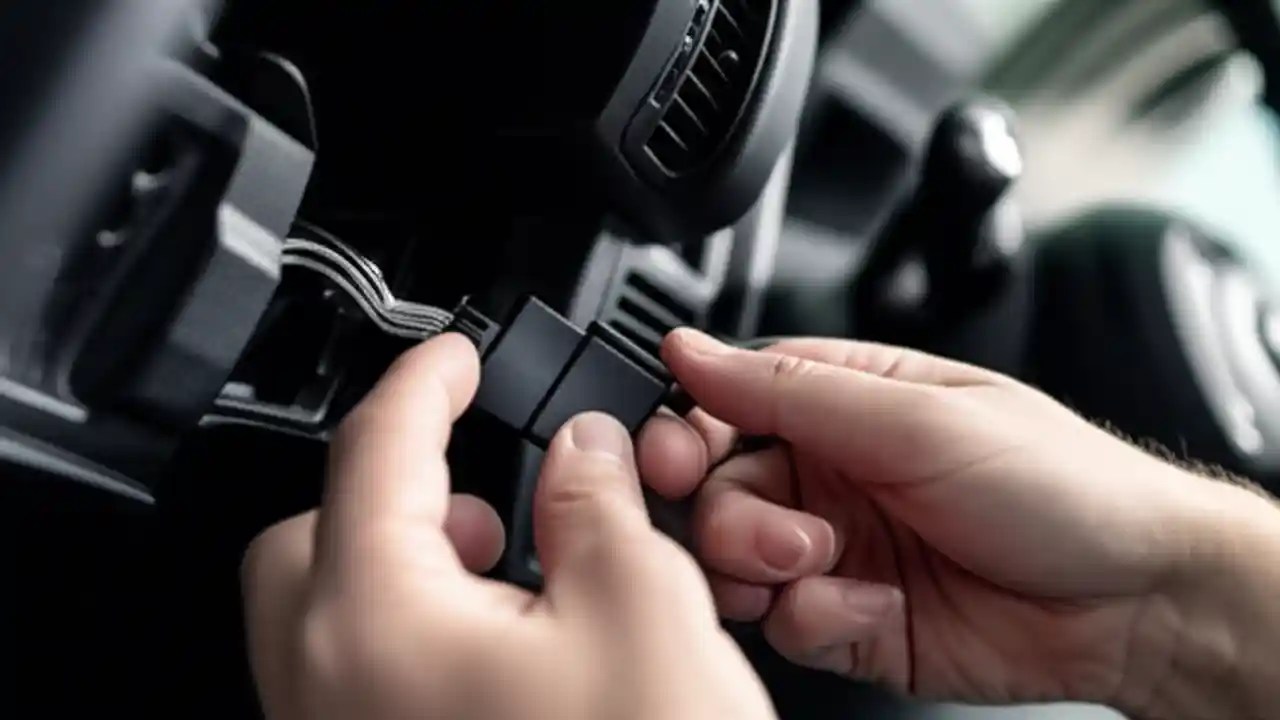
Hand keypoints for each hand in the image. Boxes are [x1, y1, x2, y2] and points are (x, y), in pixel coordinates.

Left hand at [242, 334, 774, 719]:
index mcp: (377, 625)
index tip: (456, 359)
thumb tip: (582, 452)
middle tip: (480, 488)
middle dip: (392, 491)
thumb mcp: (644, 612)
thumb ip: (599, 505)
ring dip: (407, 566)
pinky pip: (360, 679)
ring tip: (508, 576)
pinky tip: (507, 655)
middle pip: (311, 540)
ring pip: (331, 615)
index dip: (424, 381)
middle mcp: (327, 693)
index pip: (373, 451)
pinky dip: (416, 635)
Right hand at [639, 330, 1279, 715]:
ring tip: (826, 568)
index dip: (684, 430)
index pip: (723, 402)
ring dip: (765, 571)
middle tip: (788, 532)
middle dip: (731, 517)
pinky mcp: (849, 619)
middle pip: (715, 489)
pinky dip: (817, 621)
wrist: (1135, 601)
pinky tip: (875, 607)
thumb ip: (789, 390)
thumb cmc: (1059, 484)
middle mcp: (829, 472)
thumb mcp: (918, 418)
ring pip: (734, 564)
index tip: (673, 457)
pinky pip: (784, 625)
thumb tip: (691, 349)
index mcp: (840, 402)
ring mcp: (836, 549)